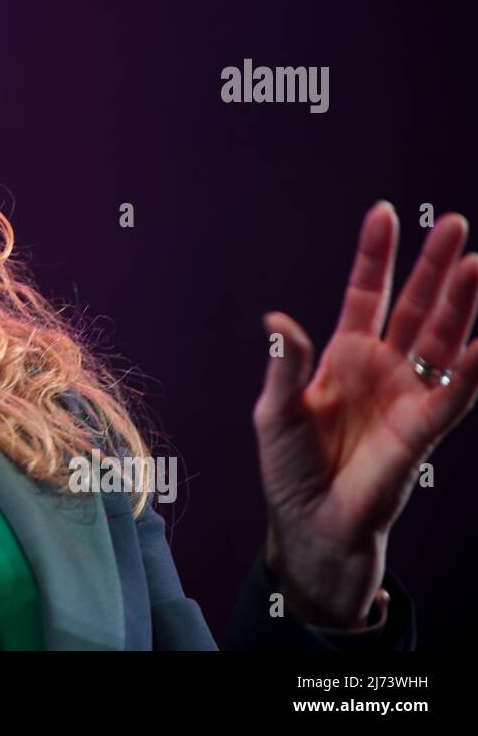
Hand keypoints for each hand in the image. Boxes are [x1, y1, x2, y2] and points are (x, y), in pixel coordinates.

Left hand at [252, 201, 477, 627]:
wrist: (309, 523)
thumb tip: (277, 321)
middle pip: (417, 306)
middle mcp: (382, 368)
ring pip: (442, 339)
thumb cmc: (289, 468)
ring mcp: (406, 396)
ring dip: (461, 304)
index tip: (384, 213)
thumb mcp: (276, 409)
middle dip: (435, 266)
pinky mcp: (421, 430)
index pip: (367, 293)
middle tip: (456, 224)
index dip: (376, 256)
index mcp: (344, 356)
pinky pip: (452, 394)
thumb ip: (284, 365)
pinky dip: (469, 369)